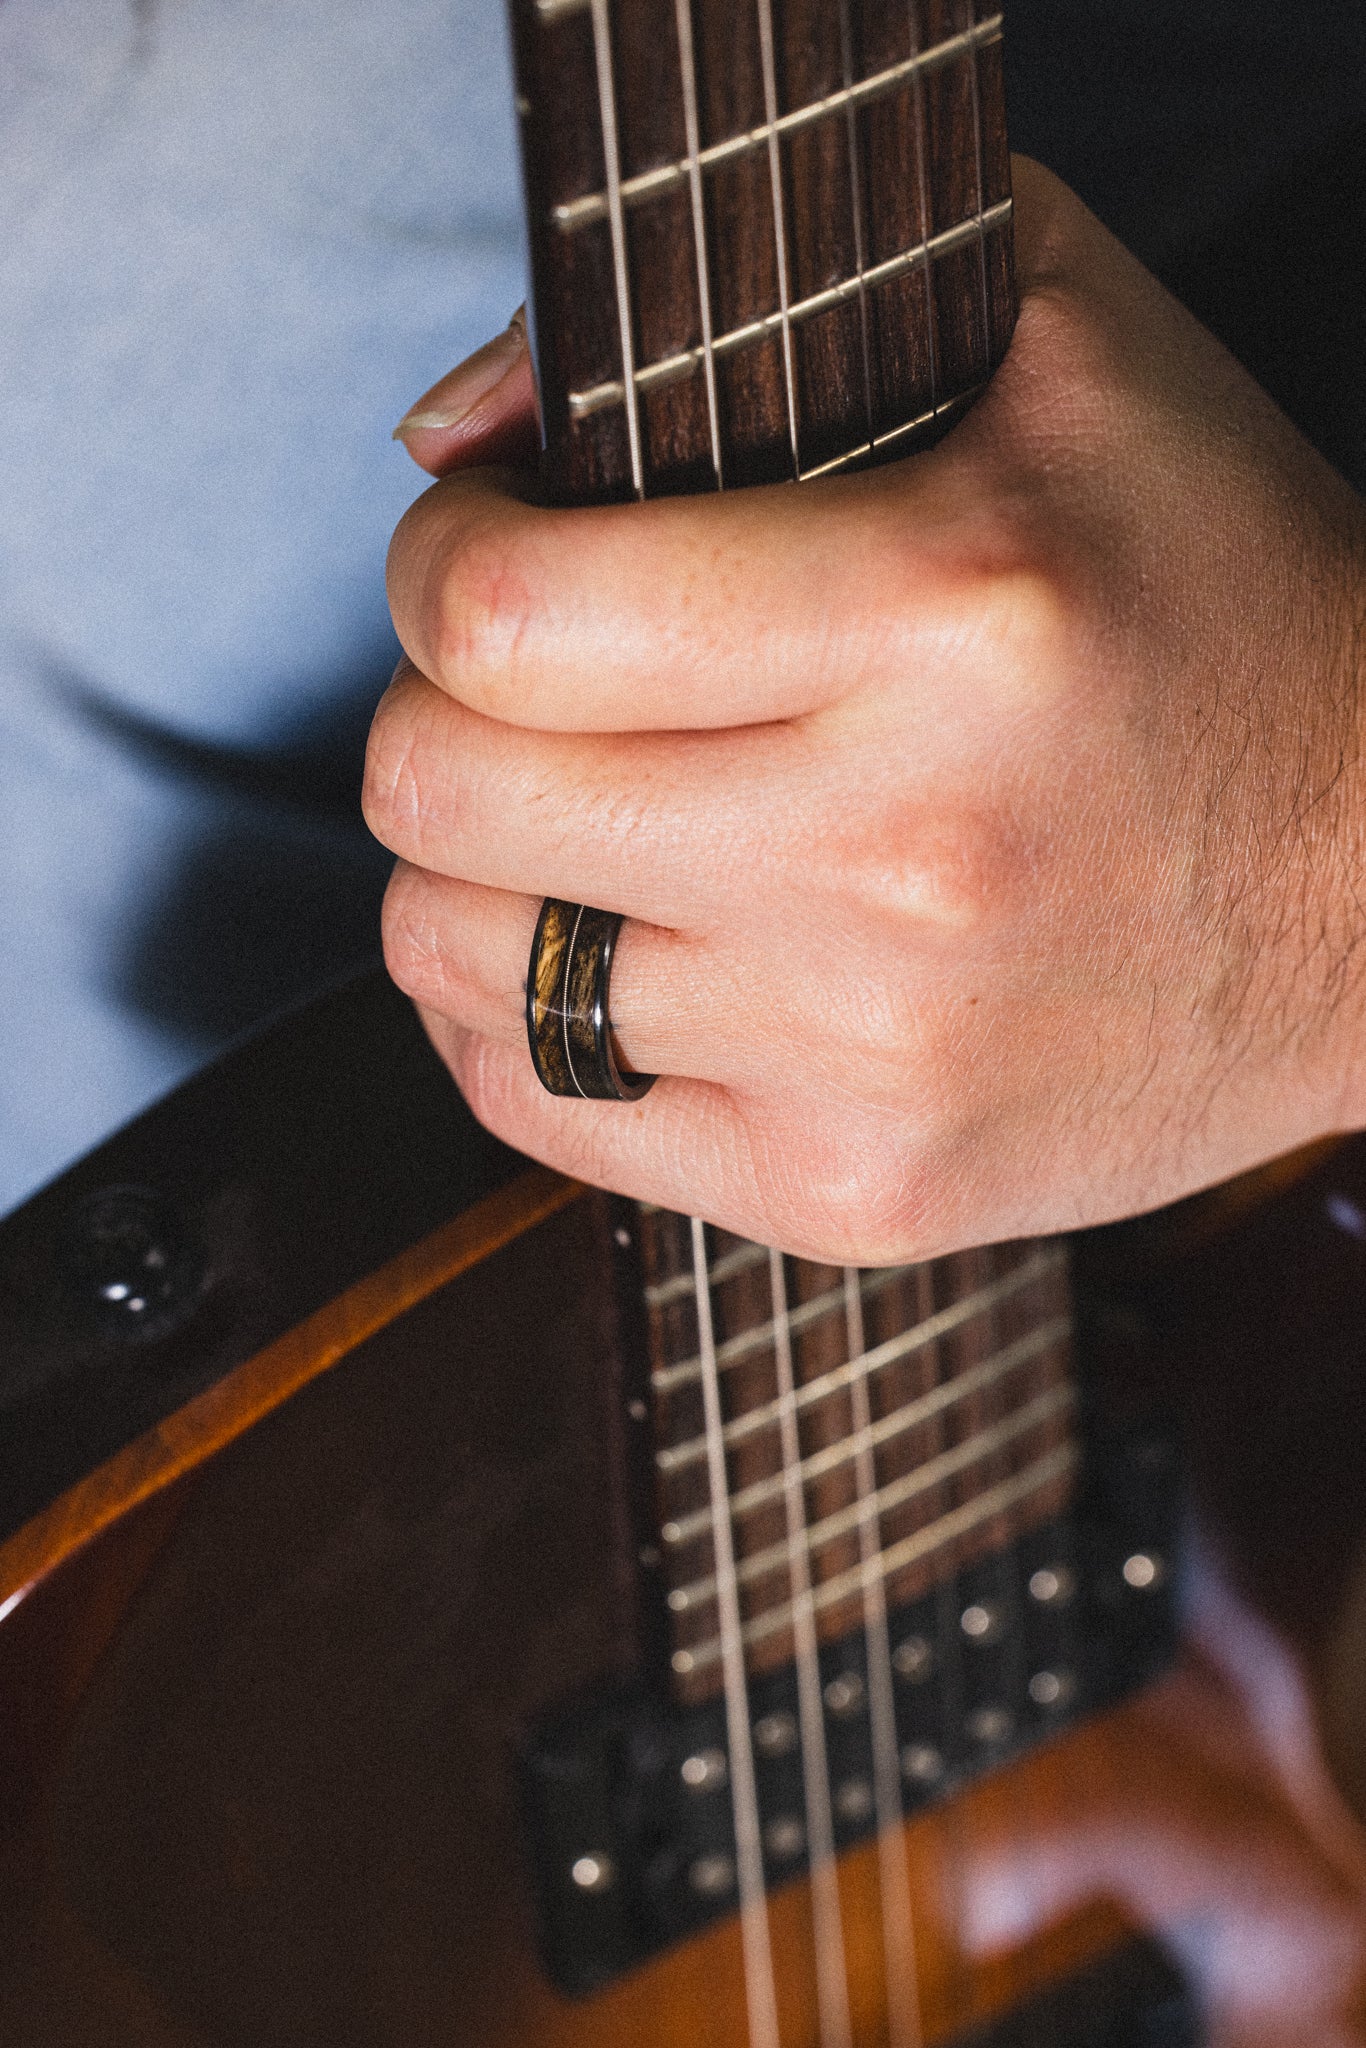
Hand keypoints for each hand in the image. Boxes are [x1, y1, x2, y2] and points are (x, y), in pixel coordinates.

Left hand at [366, 160, 1365, 1262]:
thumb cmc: (1220, 607)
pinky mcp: (856, 1191)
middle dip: (431, 714)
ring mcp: (869, 1053)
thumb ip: (761, 302)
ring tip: (557, 821)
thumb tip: (457, 434)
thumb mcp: (1065, 348)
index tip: (480, 554)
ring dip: (462, 867)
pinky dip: (513, 1020)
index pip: (506, 614)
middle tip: (510, 695)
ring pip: (458, 959)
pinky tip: (590, 950)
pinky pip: (540, 1109)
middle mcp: (894, 855)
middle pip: (444, 791)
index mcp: (945, 614)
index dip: (436, 564)